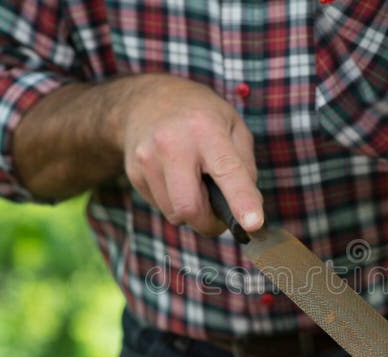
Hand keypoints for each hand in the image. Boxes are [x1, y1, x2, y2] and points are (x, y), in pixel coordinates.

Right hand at [120, 74, 262, 235]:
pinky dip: (174, 203)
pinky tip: (176, 179)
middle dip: (209, 223)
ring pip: (175, 214)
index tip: (253, 225)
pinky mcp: (134, 173)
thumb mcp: (233, 126)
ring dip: (192, 212)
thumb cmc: (200, 116)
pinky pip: (161, 207)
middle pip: (190, 207)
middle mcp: (172, 143)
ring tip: (196, 185)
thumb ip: (245, 167)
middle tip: (219, 216)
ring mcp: (148, 159)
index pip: (227, 171)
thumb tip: (249, 210)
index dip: (241, 201)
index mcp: (206, 129)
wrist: (146, 100)